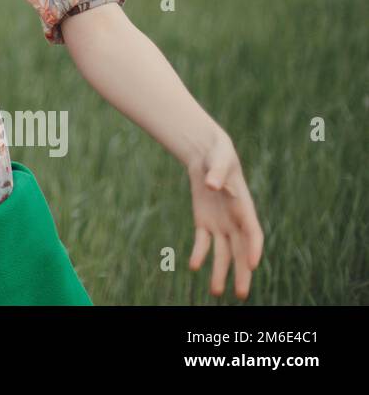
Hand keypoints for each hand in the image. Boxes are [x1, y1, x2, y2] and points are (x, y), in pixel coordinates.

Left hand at [186, 132, 263, 298]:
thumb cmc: (218, 154)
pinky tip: (193, 266)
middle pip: (241, 251)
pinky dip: (199, 254)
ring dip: (220, 272)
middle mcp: (235, 220)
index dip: (254, 248)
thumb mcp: (219, 158)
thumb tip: (213, 185)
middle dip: (241, 273)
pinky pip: (203, 242)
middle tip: (241, 295)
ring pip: (222, 253)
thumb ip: (217, 171)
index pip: (253, 233)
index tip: (252, 264)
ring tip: (215, 293)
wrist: (206, 153)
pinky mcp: (204, 222)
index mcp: (244, 207)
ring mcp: (220, 223)